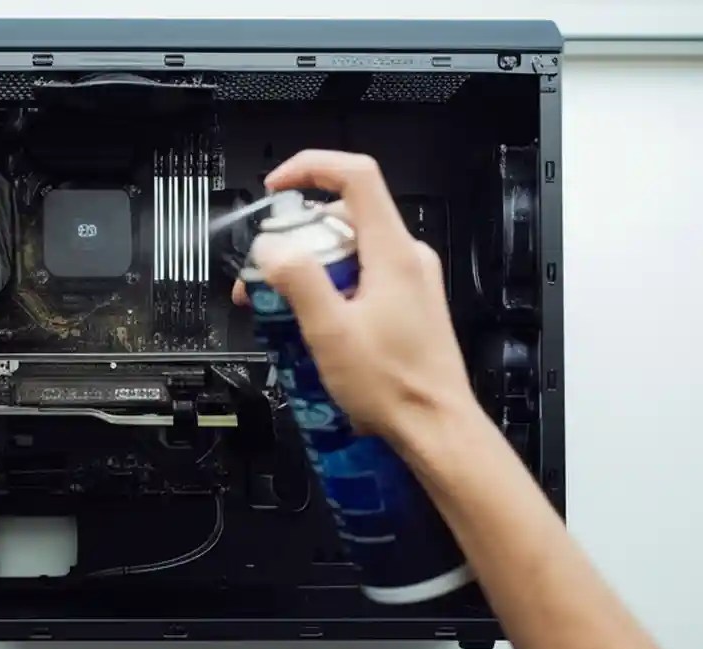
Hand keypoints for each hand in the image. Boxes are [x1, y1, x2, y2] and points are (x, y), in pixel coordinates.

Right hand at [232, 150, 476, 449]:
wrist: (435, 426)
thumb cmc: (394, 387)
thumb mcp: (331, 333)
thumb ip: (299, 280)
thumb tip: (271, 246)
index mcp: (393, 253)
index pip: (356, 176)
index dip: (312, 167)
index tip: (278, 186)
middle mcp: (407, 258)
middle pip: (344, 216)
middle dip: (298, 236)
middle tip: (267, 270)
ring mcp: (410, 280)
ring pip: (351, 248)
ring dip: (311, 266)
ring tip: (283, 305)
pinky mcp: (408, 302)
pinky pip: (362, 274)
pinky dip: (331, 285)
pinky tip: (313, 322)